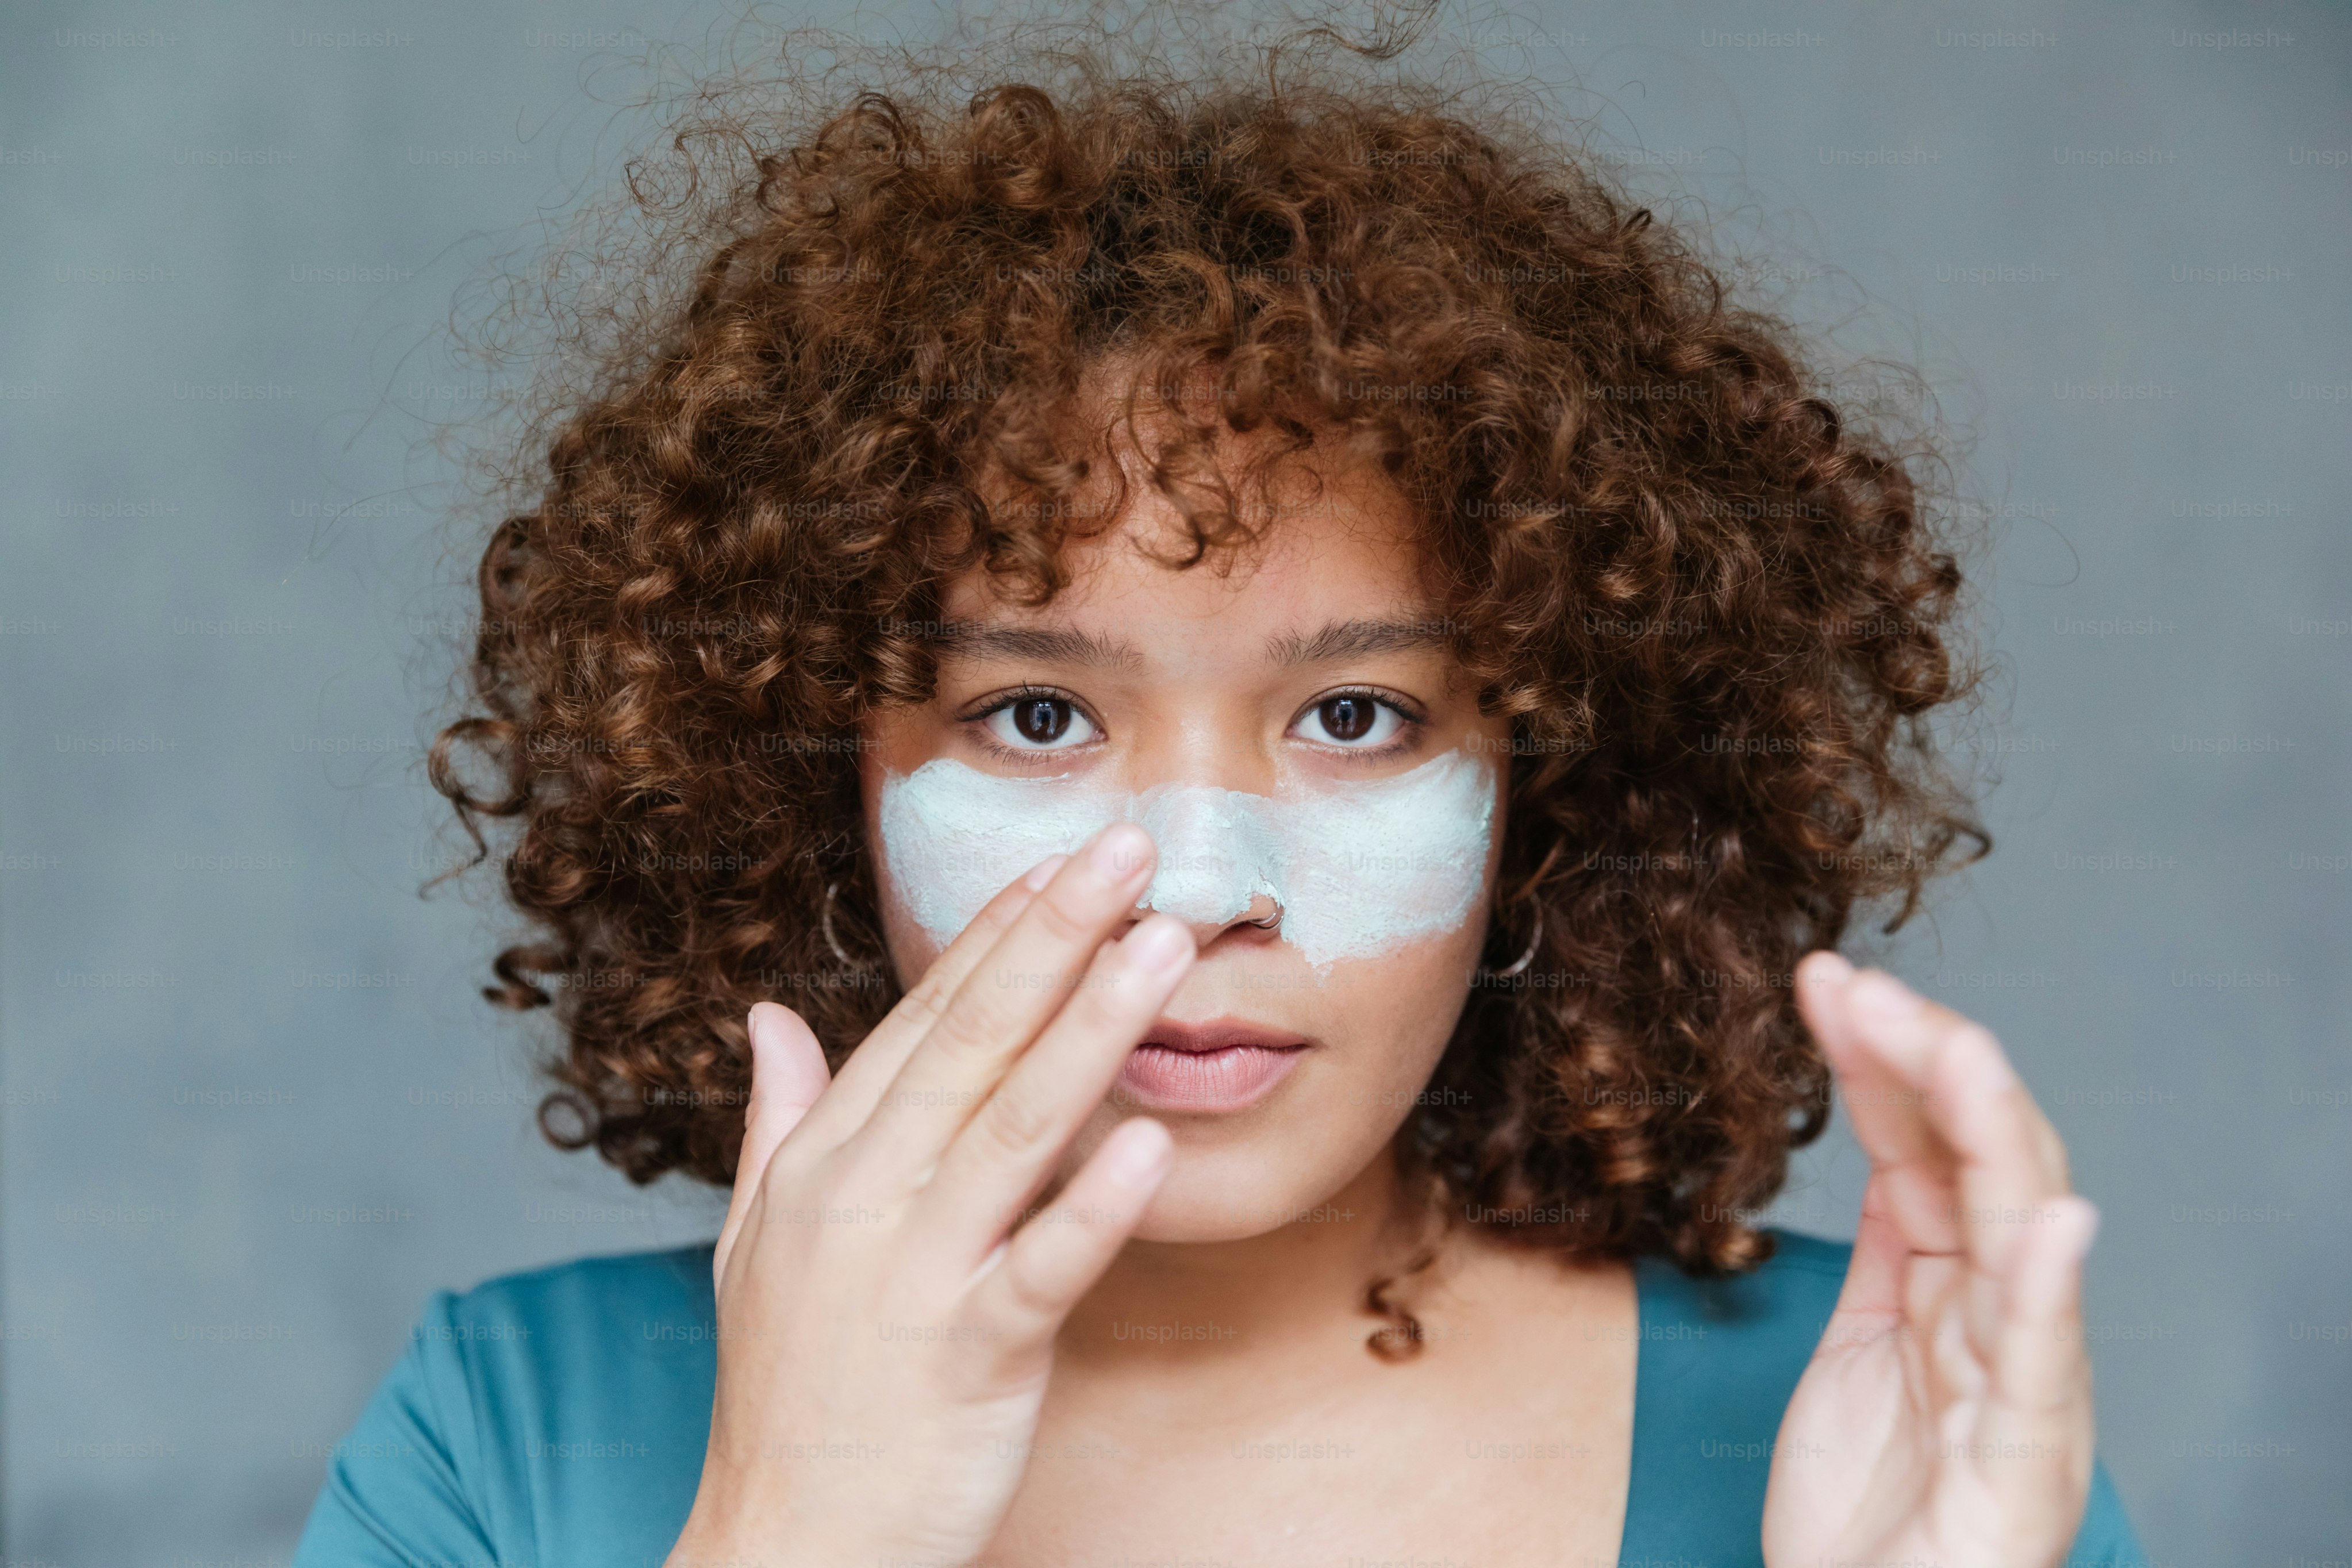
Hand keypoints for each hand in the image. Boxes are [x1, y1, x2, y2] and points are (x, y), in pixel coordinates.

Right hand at [665, 823, 1195, 1567]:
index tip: (1059, 862)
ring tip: (1163, 948)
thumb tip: (768, 1017)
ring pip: (1013, 1128)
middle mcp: (864, 1198)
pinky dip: (1095, 1203)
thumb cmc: (788, 1391)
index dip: (996, 936)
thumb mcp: (754, 1243)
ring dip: (1092, 1029)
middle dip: (1055, 937)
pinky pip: (1043, 1267)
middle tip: (1128, 848)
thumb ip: (775, 1120)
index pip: (923, 1023)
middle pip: (973, 1045)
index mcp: (824, 1162)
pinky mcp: (969, 1354)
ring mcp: (915, 1273)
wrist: (783, 1545)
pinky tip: (1150, 1137)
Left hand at [1763, 952, 2099, 1567]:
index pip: (1924, 1142)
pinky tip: (2049, 1219)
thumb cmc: (1872, 1502)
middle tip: (1859, 985)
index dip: (1883, 1057)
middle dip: (1927, 1061)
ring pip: (2019, 1228)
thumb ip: (1890, 1247)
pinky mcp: (2023, 1451)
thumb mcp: (1864, 1343)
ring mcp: (2017, 1375)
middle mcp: (1998, 1312)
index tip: (1827, 982)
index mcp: (1954, 1283)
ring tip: (1954, 1046)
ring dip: (1987, 1129)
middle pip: (1980, 1158)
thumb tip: (1888, 1142)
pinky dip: (2047, 1281)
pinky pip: (2037, 1358)